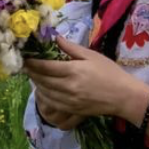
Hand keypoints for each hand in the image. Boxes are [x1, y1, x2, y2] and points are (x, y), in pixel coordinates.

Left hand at [23, 38, 148, 129]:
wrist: (123, 96)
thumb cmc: (110, 72)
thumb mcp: (92, 55)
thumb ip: (71, 48)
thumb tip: (55, 38)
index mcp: (73, 71)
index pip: (45, 67)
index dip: (32, 63)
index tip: (25, 57)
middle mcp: (67, 87)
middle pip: (41, 80)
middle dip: (31, 73)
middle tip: (26, 66)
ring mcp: (68, 101)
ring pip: (44, 93)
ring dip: (36, 84)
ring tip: (33, 76)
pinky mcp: (71, 110)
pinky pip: (51, 103)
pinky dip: (43, 96)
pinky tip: (43, 90)